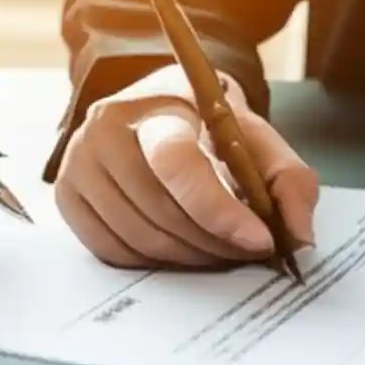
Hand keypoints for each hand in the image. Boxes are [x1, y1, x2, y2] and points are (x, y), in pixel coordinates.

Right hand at [55, 65, 318, 268]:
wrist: (161, 110)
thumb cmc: (211, 127)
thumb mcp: (258, 140)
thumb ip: (289, 183)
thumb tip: (297, 238)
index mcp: (160, 103)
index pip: (178, 162)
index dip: (219, 211)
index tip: (260, 241)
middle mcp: (108, 126)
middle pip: (163, 209)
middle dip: (216, 241)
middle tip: (249, 251)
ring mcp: (79, 160)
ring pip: (140, 237)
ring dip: (191, 257)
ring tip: (219, 249)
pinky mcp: (67, 194)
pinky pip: (112, 251)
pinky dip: (154, 262)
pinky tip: (180, 247)